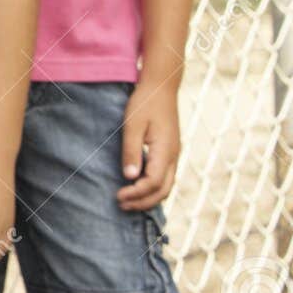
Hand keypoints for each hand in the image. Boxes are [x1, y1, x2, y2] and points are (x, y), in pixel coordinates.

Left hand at [117, 80, 180, 210]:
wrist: (161, 87)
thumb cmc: (144, 103)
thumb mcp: (133, 125)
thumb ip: (131, 151)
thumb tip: (128, 177)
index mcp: (165, 150)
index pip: (153, 183)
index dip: (136, 193)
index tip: (118, 196)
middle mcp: (174, 156)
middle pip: (163, 190)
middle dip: (143, 202)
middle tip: (121, 205)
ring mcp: (174, 154)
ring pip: (167, 186)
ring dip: (149, 197)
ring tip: (128, 201)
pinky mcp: (170, 151)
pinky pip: (166, 177)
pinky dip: (154, 188)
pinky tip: (138, 187)